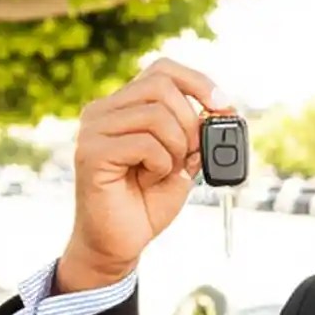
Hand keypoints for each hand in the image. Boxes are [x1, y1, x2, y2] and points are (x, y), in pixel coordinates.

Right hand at [58, 58, 230, 291]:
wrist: (117, 244)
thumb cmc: (145, 202)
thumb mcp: (182, 162)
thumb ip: (195, 135)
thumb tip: (219, 112)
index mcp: (121, 106)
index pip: (162, 70)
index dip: (197, 82)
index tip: (222, 106)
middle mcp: (102, 111)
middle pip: (161, 87)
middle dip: (190, 122)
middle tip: (189, 155)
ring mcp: (93, 130)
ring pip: (156, 115)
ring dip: (176, 148)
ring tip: (164, 171)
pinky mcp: (92, 153)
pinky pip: (145, 143)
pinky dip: (161, 164)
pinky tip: (149, 180)